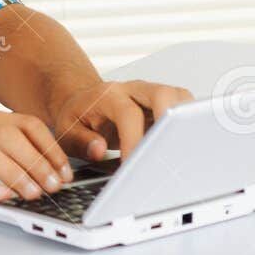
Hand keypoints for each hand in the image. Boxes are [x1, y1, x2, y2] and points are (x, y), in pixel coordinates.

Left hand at [48, 79, 194, 163]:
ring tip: (180, 149)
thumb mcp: (66, 131)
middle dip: (170, 120)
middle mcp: (134, 90)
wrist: (82, 102)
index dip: (134, 140)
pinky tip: (181, 146)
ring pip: (179, 97)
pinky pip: (183, 108)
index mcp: (109, 96)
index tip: (133, 164)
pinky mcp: (163, 105)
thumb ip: (81, 141)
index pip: (128, 114)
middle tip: (168, 150)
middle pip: (162, 94)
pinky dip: (187, 125)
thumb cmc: (77, 116)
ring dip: (184, 121)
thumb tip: (99, 150)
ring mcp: (151, 96)